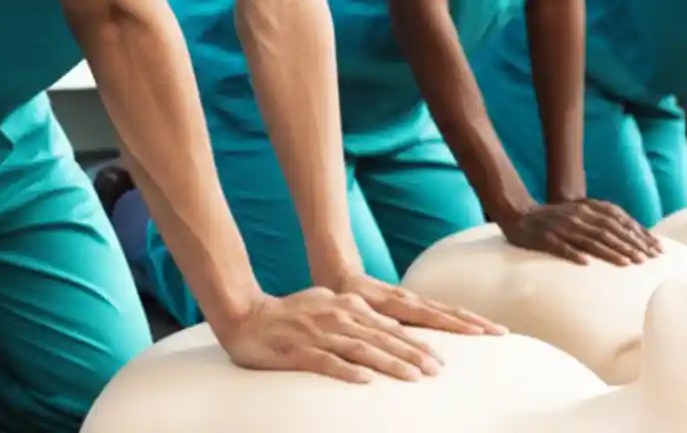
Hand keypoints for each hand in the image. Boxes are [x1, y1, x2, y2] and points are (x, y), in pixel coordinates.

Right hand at [219, 288, 451, 383]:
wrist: (246, 315)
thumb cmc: (292, 314)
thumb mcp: (331, 306)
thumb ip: (360, 316)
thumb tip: (389, 325)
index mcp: (349, 306)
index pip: (390, 327)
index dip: (416, 342)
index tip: (439, 357)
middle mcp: (339, 317)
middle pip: (383, 338)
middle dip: (412, 354)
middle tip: (436, 369)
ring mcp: (319, 334)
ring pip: (362, 350)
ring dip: (390, 362)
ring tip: (413, 377)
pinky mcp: (298, 351)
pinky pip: (327, 362)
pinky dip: (347, 371)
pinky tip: (366, 381)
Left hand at [331, 273, 505, 335]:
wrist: (340, 274)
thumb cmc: (341, 295)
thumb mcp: (350, 306)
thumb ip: (370, 316)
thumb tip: (390, 329)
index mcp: (396, 300)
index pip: (433, 313)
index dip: (456, 324)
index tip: (478, 332)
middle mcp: (410, 299)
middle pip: (449, 310)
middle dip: (476, 322)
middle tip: (501, 332)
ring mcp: (414, 299)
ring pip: (449, 310)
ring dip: (473, 320)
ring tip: (497, 330)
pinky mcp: (414, 302)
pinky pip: (442, 310)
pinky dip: (460, 319)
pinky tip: (476, 328)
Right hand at [499, 200, 662, 265]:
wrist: (520, 215)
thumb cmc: (556, 218)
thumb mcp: (582, 213)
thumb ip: (603, 220)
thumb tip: (632, 233)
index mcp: (588, 207)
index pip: (620, 221)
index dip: (638, 234)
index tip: (655, 248)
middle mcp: (578, 215)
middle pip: (609, 231)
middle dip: (629, 245)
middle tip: (646, 259)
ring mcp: (562, 227)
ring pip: (590, 239)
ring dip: (609, 251)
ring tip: (626, 263)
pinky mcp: (546, 238)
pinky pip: (562, 247)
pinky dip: (574, 254)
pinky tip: (586, 263)